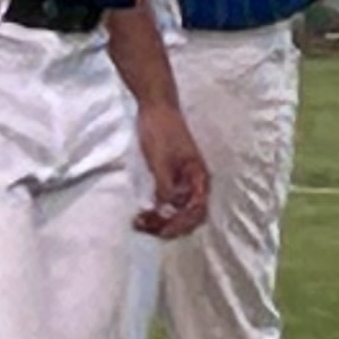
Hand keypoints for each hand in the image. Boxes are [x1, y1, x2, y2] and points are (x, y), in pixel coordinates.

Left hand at [131, 95, 210, 237]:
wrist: (155, 108)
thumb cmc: (161, 130)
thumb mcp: (161, 161)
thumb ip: (166, 187)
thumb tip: (167, 211)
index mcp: (199, 177)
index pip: (197, 211)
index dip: (180, 224)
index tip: (161, 230)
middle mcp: (195, 182)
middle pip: (189, 215)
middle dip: (169, 226)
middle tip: (146, 227)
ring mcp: (184, 181)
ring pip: (178, 211)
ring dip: (161, 220)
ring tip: (139, 222)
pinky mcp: (172, 179)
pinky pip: (168, 202)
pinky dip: (156, 210)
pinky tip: (141, 213)